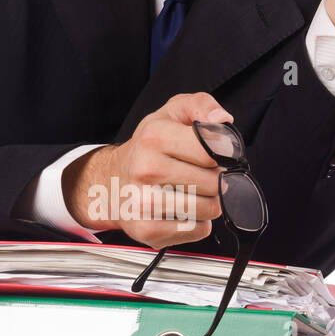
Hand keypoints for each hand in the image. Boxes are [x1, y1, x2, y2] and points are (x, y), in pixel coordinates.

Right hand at [63, 92, 232, 247]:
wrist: (112, 180)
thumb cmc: (149, 147)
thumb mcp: (172, 113)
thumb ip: (201, 105)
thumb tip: (222, 120)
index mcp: (154, 136)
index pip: (211, 150)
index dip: (221, 153)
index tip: (213, 154)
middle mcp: (145, 168)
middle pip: (214, 182)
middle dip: (216, 179)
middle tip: (200, 174)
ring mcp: (144, 202)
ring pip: (208, 209)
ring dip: (210, 202)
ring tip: (193, 192)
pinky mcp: (146, 229)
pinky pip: (197, 230)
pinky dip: (199, 223)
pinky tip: (184, 210)